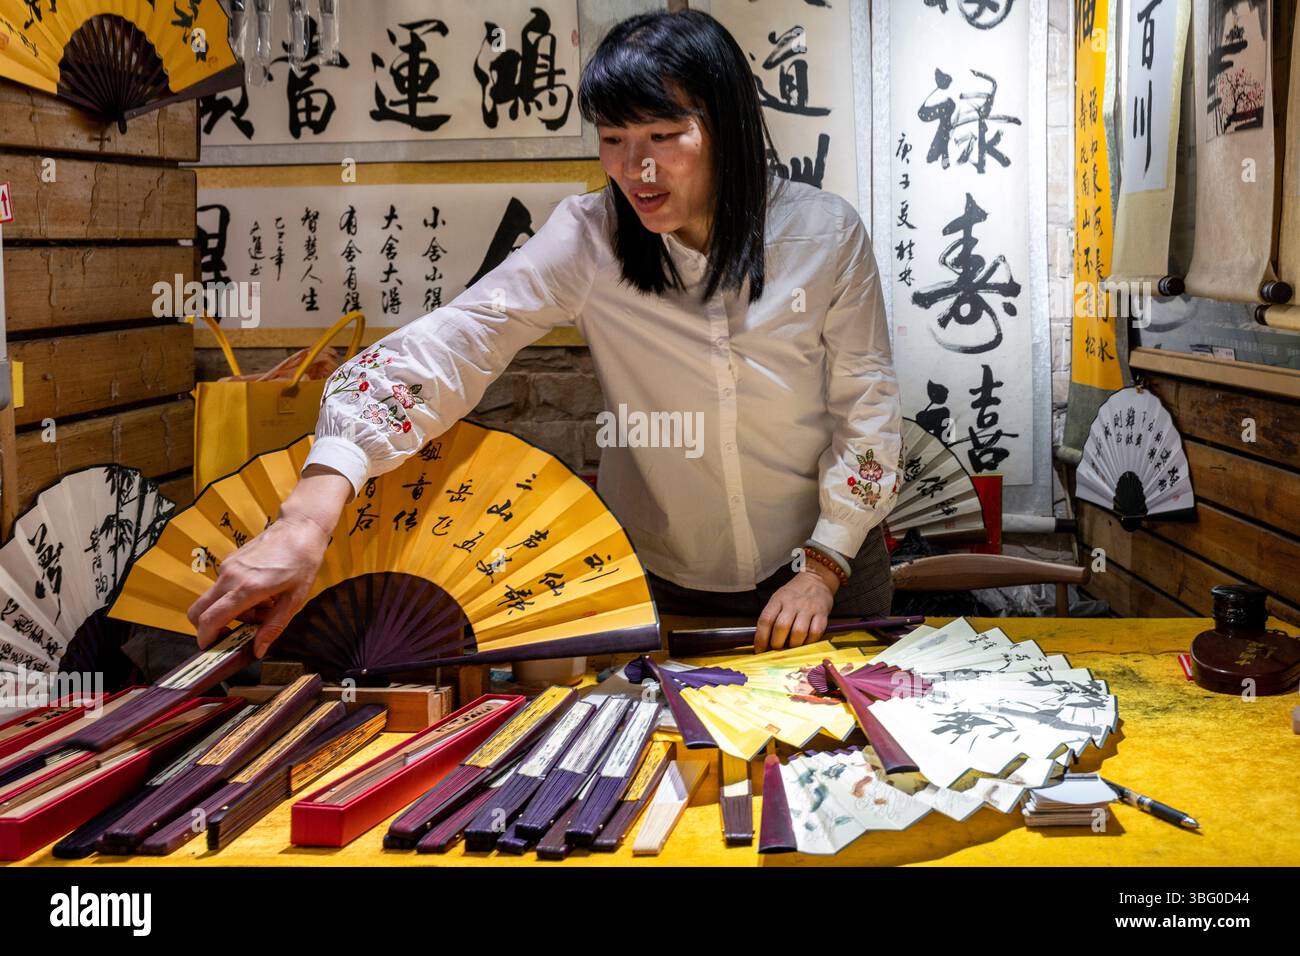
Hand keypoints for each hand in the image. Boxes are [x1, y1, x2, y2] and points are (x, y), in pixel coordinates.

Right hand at [186, 467, 352, 658]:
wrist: (300, 527)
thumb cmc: (302, 562)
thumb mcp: (294, 599)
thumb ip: (273, 626)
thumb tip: (257, 650)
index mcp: (247, 588)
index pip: (210, 619)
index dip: (205, 638)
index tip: (211, 649)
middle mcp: (231, 577)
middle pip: (197, 611)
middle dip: (209, 628)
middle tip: (235, 632)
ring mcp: (228, 567)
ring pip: (213, 600)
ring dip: (230, 612)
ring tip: (263, 608)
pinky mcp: (230, 561)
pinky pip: (222, 587)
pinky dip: (234, 597)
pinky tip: (261, 594)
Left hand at [754, 565, 837, 652]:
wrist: (816, 579)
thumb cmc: (794, 594)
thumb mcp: (778, 599)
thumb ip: (772, 617)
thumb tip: (764, 642)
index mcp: (778, 600)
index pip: (765, 620)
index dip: (760, 638)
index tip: (759, 650)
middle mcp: (792, 603)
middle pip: (781, 627)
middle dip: (777, 644)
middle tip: (777, 649)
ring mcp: (808, 608)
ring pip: (798, 632)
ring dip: (793, 645)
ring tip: (791, 647)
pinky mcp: (822, 614)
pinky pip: (815, 632)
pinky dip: (809, 642)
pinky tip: (805, 642)